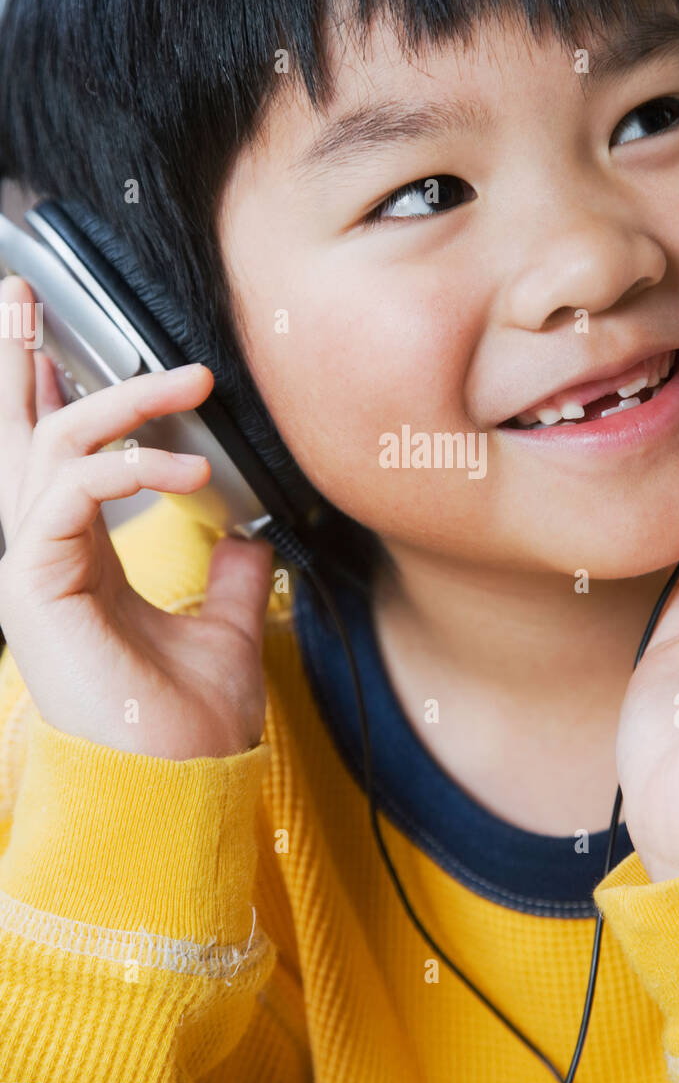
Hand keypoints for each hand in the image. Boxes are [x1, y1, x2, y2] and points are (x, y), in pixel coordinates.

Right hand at [0, 274, 274, 758]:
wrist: (177, 789)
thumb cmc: (189, 727)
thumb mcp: (225, 632)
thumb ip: (231, 580)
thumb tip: (251, 538)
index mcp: (78, 564)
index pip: (56, 463)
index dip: (56, 399)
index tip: (62, 350)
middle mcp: (46, 559)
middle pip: (18, 436)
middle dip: (17, 360)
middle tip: (18, 293)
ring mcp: (34, 571)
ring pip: (51, 445)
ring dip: (120, 399)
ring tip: (188, 378)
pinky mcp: (37, 586)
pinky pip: (70, 492)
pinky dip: (128, 467)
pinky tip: (184, 467)